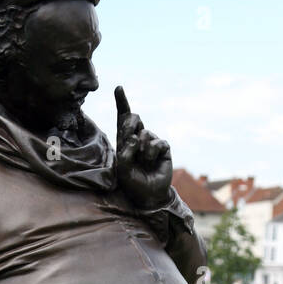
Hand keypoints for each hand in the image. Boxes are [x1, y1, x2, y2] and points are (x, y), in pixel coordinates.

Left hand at [115, 86, 172, 210]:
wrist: (149, 195)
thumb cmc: (133, 182)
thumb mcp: (123, 169)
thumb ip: (126, 152)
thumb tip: (137, 136)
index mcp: (124, 141)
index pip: (122, 120)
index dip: (122, 103)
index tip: (119, 88)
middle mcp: (137, 138)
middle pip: (133, 119)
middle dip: (129, 126)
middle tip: (130, 141)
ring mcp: (151, 142)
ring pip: (144, 133)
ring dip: (141, 150)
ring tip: (143, 162)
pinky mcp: (162, 148)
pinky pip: (157, 143)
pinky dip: (152, 153)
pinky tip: (151, 162)